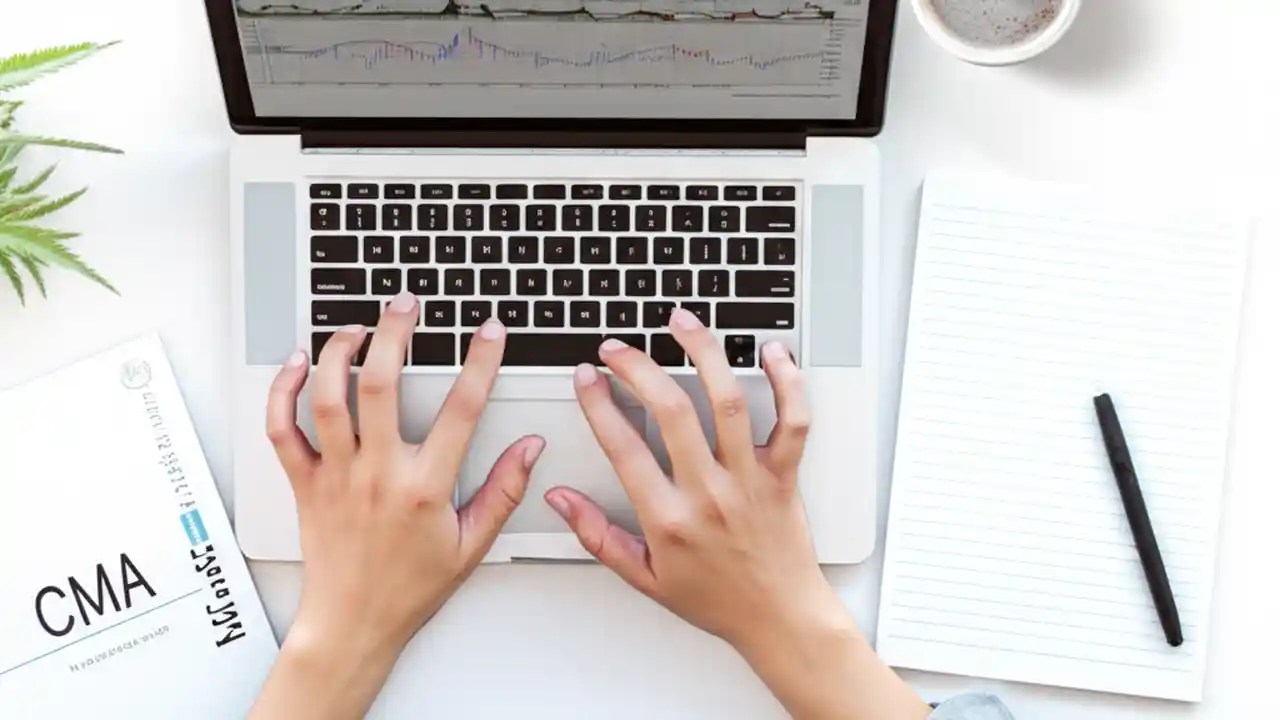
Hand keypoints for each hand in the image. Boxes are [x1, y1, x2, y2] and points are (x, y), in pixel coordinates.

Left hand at [252, 292, 541, 719]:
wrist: (352, 624)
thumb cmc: (409, 588)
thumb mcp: (472, 544)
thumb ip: (504, 491)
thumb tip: (529, 448)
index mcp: (424, 487)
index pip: (461, 410)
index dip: (480, 362)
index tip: (488, 332)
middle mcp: (377, 473)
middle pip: (381, 384)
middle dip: (395, 333)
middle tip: (407, 304)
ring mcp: (336, 475)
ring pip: (328, 397)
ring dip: (340, 351)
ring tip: (358, 326)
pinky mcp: (304, 482)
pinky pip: (283, 429)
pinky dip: (284, 391)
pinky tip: (299, 364)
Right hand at [546, 308, 928, 719]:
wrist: (779, 619)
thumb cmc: (716, 600)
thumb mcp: (644, 577)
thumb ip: (597, 535)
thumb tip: (559, 499)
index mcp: (668, 519)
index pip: (623, 447)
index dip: (598, 404)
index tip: (587, 378)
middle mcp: (709, 492)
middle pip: (671, 411)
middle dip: (638, 367)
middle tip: (618, 348)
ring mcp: (749, 479)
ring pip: (728, 402)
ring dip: (703, 354)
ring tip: (681, 324)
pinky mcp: (784, 475)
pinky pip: (793, 421)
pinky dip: (789, 382)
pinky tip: (772, 351)